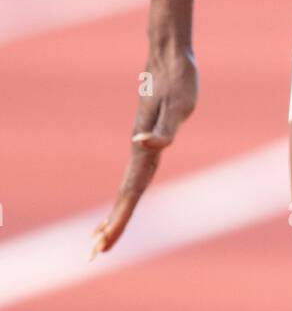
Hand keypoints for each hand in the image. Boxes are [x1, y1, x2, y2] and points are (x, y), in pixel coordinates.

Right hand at [90, 51, 198, 258]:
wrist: (170, 57)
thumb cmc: (177, 80)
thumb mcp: (177, 105)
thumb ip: (162, 129)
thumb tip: (141, 144)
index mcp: (146, 149)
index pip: (131, 192)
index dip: (120, 219)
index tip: (105, 244)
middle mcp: (142, 149)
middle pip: (127, 194)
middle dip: (113, 225)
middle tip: (96, 253)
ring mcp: (145, 143)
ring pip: (131, 185)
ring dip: (118, 212)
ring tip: (103, 236)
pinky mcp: (153, 134)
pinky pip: (140, 169)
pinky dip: (129, 192)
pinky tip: (126, 198)